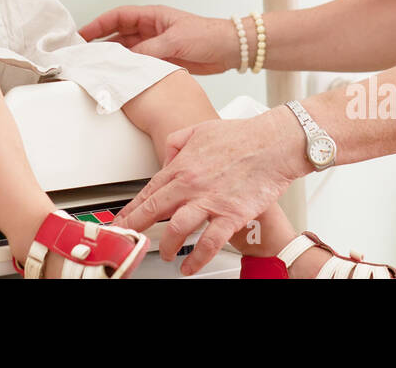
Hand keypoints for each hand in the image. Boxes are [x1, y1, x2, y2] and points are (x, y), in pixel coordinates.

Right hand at [77, 5, 237, 74]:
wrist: (229, 49)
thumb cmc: (208, 35)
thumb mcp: (175, 40)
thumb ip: (149, 50)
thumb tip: (127, 60)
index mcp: (153, 17)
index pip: (118, 17)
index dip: (99, 24)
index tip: (84, 33)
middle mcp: (152, 30)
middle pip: (119, 34)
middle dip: (102, 42)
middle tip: (86, 53)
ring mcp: (156, 45)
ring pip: (128, 51)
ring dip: (115, 58)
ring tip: (99, 67)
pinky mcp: (163, 60)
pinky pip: (140, 64)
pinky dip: (130, 70)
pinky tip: (121, 77)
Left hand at [113, 106, 306, 274]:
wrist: (273, 143)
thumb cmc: (242, 136)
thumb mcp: (199, 129)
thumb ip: (176, 143)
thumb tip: (166, 161)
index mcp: (182, 166)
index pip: (149, 191)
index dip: (132, 209)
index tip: (122, 220)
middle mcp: (191, 185)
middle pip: (154, 210)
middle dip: (136, 227)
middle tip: (127, 239)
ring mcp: (209, 201)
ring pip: (177, 229)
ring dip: (167, 246)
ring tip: (166, 254)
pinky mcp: (230, 215)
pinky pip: (209, 243)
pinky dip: (197, 259)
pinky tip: (190, 267)